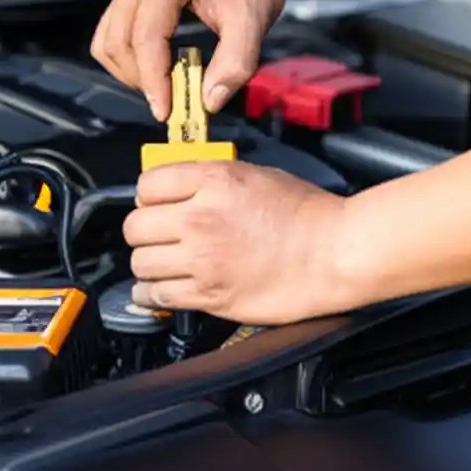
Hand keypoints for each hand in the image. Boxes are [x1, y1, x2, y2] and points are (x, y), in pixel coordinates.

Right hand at [90, 0, 294, 119]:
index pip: (145, 38)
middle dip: (141, 79)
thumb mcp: (254, 21)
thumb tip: (209, 102)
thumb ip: (234, 64)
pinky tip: (156, 68)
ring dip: (129, 72)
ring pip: (107, 41)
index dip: (153, 80)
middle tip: (171, 101)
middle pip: (118, 42)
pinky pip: (112, 34)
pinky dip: (129, 59)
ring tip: (163, 85)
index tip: (167, 112)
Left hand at [124, 161, 350, 324]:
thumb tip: (178, 187)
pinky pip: (156, 295)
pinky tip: (161, 288)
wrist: (335, 252)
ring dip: (147, 264)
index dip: (148, 197)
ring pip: (140, 263)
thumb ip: (209, 180)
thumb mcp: (254, 175)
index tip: (154, 205)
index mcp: (213, 182)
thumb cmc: (306, 214)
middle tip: (157, 236)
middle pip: (135, 227)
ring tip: (161, 264)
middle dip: (143, 231)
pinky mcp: (209, 295)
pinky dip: (152, 294)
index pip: (147, 185)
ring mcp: (202, 260)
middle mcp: (200, 219)